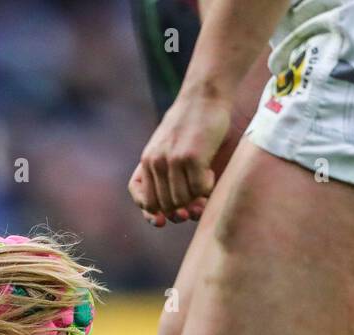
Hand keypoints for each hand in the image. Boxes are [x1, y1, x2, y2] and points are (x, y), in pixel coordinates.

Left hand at [128, 91, 232, 221]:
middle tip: (196, 203)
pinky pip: (199, 190)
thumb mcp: (166, 145)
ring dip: (196, 197)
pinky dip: (207, 186)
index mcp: (147, 160)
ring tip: (203, 179)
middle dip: (182, 208)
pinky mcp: (192, 157)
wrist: (204, 95)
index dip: (153, 213)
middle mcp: (156, 162)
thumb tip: (169, 212)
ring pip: (183, 200)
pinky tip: (210, 172)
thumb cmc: (190, 123)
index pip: (143, 199)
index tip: (164, 219)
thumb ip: (162, 171)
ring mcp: (173, 160)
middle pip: (166, 204)